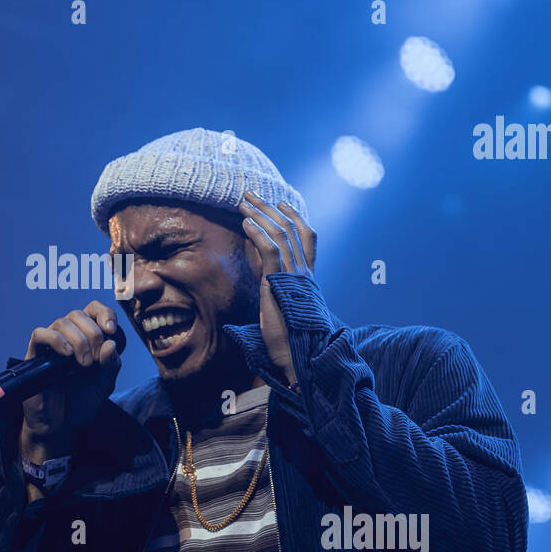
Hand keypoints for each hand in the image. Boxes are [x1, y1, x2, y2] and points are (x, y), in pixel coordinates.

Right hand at [18, 300, 121, 464]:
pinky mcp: (34, 357)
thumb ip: (111, 365)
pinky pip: (39, 334)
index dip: (103, 313)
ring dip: (78, 339)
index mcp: (86, 339)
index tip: (111, 329)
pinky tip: (67, 355)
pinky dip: (55, 339)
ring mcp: (50, 346)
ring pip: (61, 322)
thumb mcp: (104, 385)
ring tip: (84, 364)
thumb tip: (111, 343)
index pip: (92, 310)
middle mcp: (67, 338)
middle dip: (93, 333)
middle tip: (96, 359)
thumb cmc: (80, 403)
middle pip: (77, 314)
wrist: (60, 426)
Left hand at [238, 190, 315, 385]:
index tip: (281, 202)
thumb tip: (267, 280)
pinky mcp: (280, 284)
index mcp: (307, 277)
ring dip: (260, 215)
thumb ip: (279, 290)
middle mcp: (303, 272)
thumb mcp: (284, 308)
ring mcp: (293, 277)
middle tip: (251, 193)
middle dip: (269, 208)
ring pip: (280, 235)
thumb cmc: (289, 339)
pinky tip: (245, 223)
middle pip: (291, 229)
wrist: (297, 358)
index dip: (295, 217)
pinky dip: (258, 234)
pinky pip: (270, 252)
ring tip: (243, 202)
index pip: (307, 238)